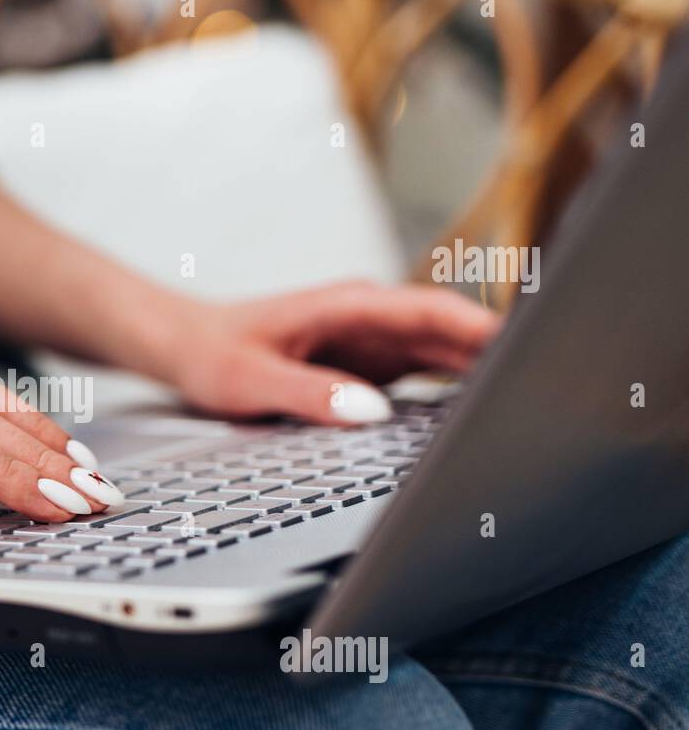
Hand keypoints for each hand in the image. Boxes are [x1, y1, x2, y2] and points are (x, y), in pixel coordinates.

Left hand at [137, 281, 499, 422]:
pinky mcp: (371, 367)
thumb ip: (308, 394)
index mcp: (346, 307)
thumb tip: (370, 411)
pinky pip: (426, 377)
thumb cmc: (212, 354)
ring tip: (524, 411)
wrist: (187, 346)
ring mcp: (374, 342)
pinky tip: (479, 421)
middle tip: (541, 392)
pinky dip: (455, 395)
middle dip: (499, 356)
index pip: (429, 311)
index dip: (480, 327)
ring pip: (445, 355)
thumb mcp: (249, 381)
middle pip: (450, 332)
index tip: (521, 348)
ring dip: (483, 377)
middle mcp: (369, 319)